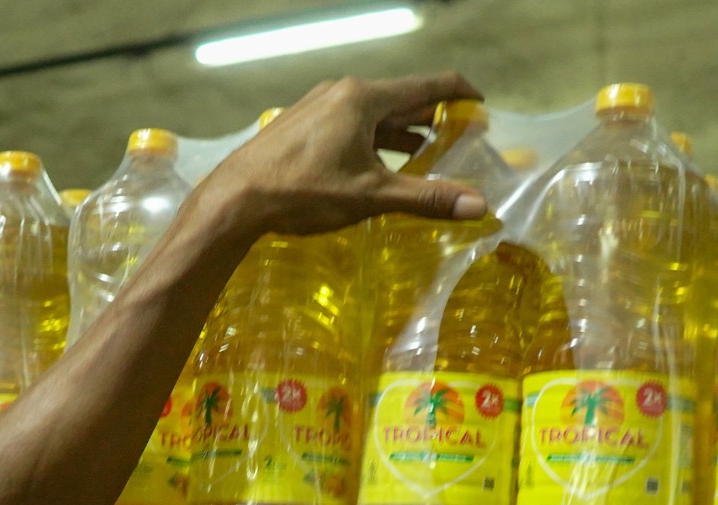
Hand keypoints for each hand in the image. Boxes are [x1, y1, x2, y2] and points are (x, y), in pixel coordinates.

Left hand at [188, 73, 488, 239]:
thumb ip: (426, 197)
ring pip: (373, 114)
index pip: (427, 85)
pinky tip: (377, 165)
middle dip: (431, 118)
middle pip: (401, 99)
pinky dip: (373, 140)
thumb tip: (479, 206)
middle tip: (459, 139)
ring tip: (425, 155)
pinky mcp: (302, 125)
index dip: (459, 94)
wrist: (236, 198)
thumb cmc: (303, 192)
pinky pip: (350, 124)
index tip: (481, 106)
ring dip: (402, 132)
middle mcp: (342, 93)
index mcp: (363, 98)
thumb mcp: (371, 195)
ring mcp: (318, 107)